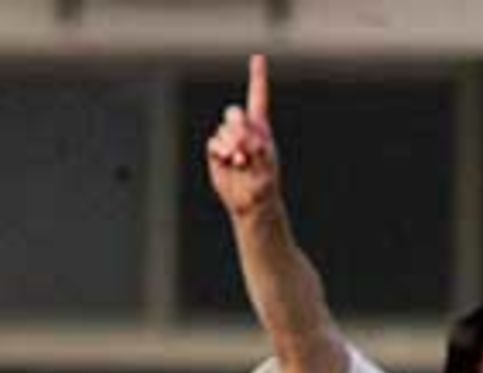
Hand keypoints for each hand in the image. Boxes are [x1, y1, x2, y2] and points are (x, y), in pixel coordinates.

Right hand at [207, 53, 278, 217]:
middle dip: (237, 124)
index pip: (258, 98)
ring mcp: (228, 141)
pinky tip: (230, 161)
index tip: (258, 57)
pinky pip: (214, 143)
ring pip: (223, 130)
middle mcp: (244, 130)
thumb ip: (255, 147)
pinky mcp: (216, 152)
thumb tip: (240, 137)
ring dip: (231, 144)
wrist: (252, 203)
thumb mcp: (266, 164)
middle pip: (234, 113)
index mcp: (261, 129)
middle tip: (244, 142)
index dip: (257, 77)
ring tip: (241, 162)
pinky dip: (221, 151)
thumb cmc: (265, 184)